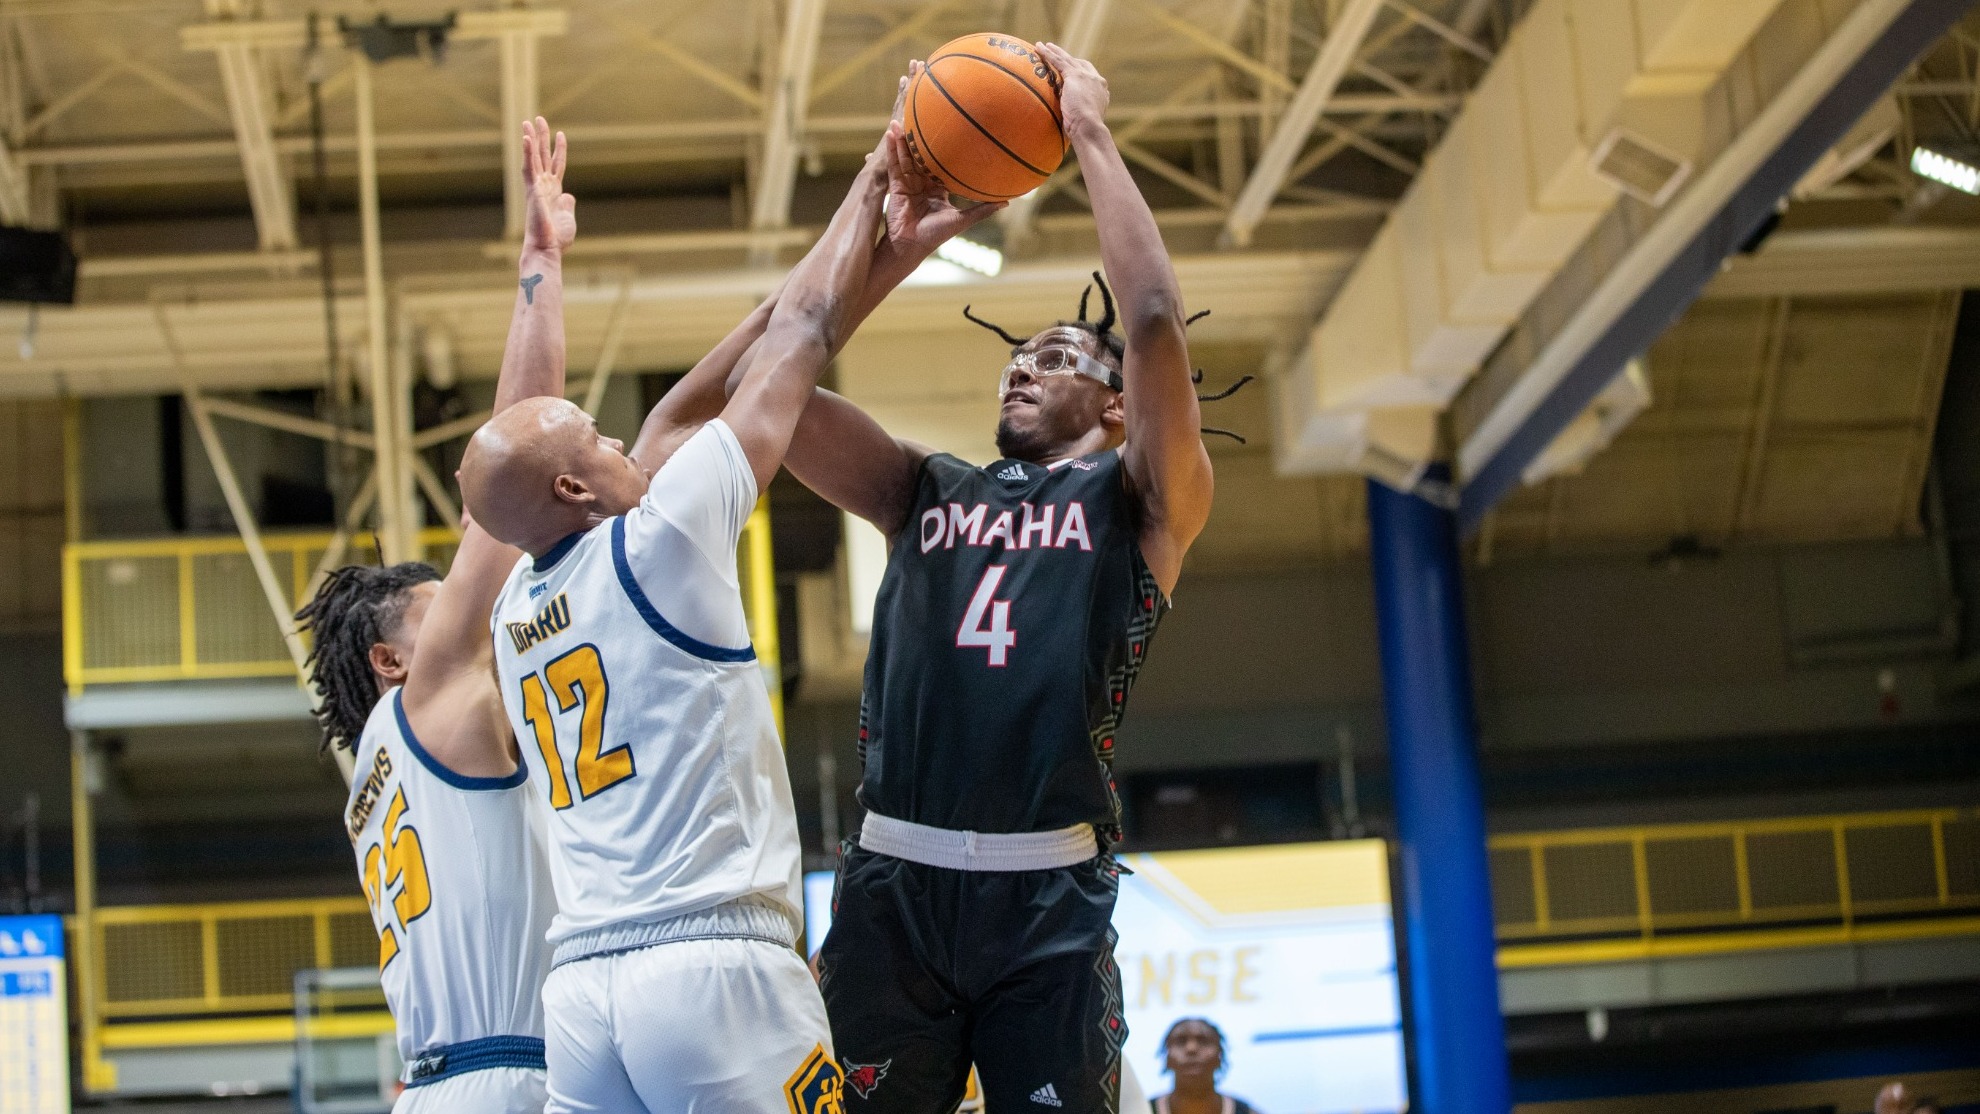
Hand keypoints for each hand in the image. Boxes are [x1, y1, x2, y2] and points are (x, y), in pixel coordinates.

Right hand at [521, 116, 575, 256]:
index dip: (559, 149)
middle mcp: (543, 186)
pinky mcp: (532, 190)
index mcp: (553, 192)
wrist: (547, 249)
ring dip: (531, 139)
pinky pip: (529, 168)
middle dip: (541, 137)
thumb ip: (567, 204)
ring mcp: (536, 187)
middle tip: (537, 118)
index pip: (556, 164)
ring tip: (528, 121)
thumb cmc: (556, 238)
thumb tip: (568, 196)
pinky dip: (528, 153)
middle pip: (542, 156)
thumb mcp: (568, 218)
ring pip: (533, 158)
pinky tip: (527, 138)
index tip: (561, 134)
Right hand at [881, 121, 1003, 256]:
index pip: (940, 163)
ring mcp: (907, 183)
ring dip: (901, 140)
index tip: (946, 130)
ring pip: (905, 157)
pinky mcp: (895, 186)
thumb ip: (981, 210)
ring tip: (899, 120)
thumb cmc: (936, 236)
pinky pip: (894, 165)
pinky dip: (892, 150)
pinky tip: (890, 134)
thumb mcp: (961, 220)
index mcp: (937, 188)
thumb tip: (1007, 202)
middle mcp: (922, 183)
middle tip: (920, 117)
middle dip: (917, 139)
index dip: (942, 148)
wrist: (912, 247)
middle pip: (920, 156)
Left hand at [1035, 43, 1107, 137]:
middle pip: (1080, 64)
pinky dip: (1048, 54)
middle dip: (1068, 58)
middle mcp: (1097, 80)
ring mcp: (1086, 76)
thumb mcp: (1086, 121)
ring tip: (1044, 46)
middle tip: (1057, 53)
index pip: (1091, 76)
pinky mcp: (1075, 75)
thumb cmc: (1086, 132)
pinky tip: (1039, 48)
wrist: (1089, 128)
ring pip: (1068, 59)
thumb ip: (1081, 115)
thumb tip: (1071, 125)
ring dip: (1055, 51)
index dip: (1081, 71)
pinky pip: (1058, 61)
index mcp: (1102, 91)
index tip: (1072, 71)